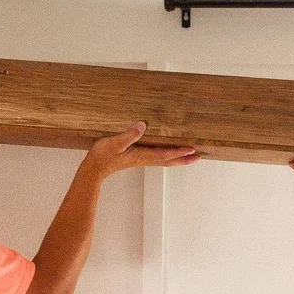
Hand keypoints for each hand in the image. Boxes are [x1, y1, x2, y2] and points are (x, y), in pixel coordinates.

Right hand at [82, 122, 199, 175]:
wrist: (94, 168)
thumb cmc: (103, 156)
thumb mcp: (115, 143)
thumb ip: (129, 135)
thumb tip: (142, 126)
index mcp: (141, 155)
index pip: (164, 154)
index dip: (178, 151)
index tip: (191, 149)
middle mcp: (144, 158)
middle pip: (169, 160)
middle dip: (184, 159)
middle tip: (199, 157)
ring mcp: (141, 159)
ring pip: (165, 160)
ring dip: (178, 159)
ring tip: (190, 156)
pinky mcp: (137, 158)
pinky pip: (157, 158)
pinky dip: (168, 157)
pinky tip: (169, 153)